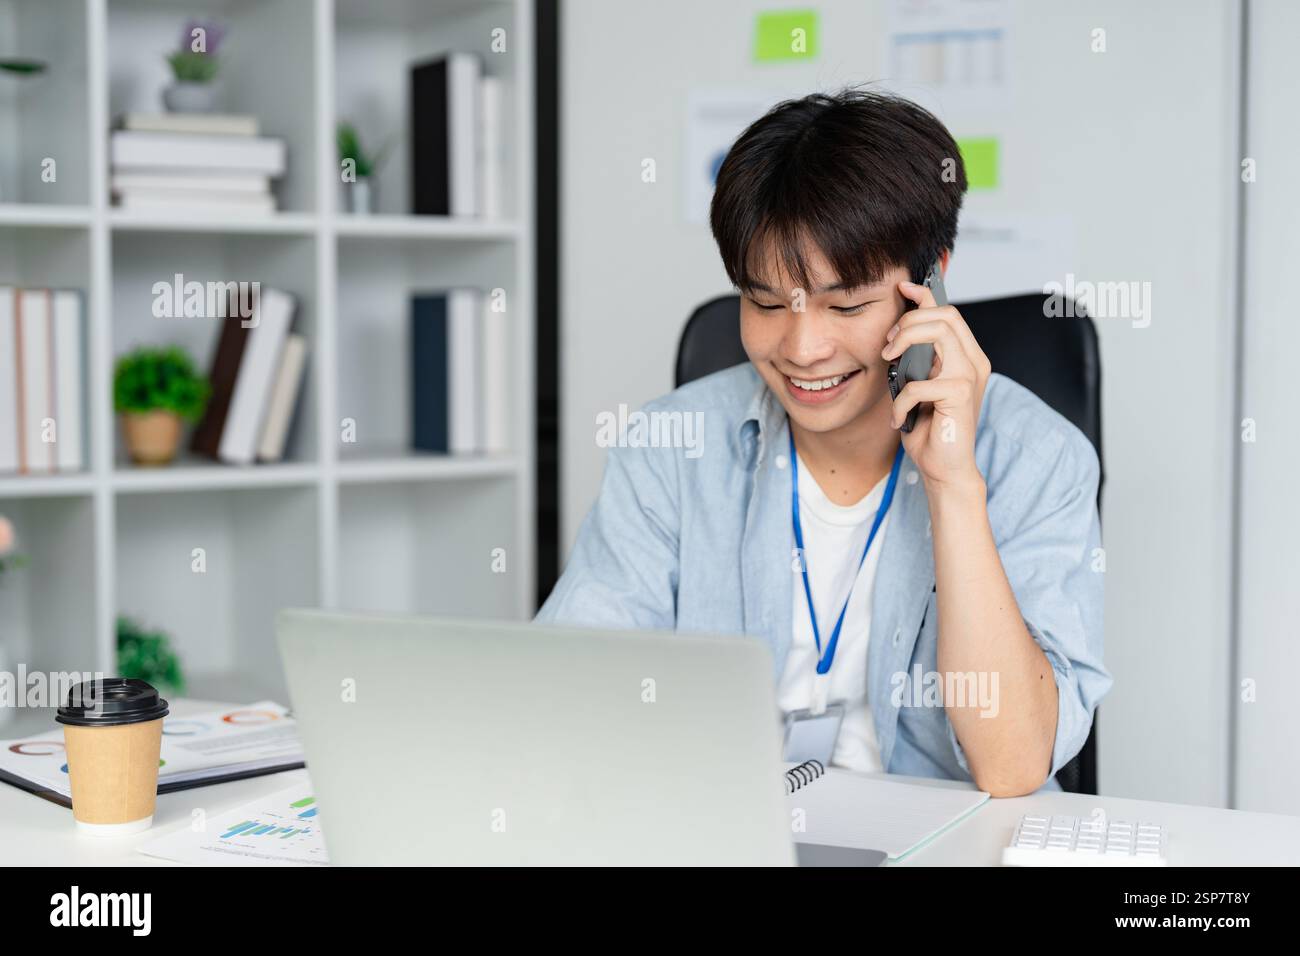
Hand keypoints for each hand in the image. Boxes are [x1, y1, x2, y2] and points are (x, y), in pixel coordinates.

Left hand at [880, 280, 990, 491]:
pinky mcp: (960, 394)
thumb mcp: (918, 385)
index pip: (949, 313)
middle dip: (908, 321)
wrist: (945, 469)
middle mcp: (974, 361)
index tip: (902, 288)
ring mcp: (970, 376)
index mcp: (966, 356)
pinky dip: (900, 401)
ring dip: (904, 343)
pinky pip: (919, 382)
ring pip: (938, 332)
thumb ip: (916, 360)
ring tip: (889, 364)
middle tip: (887, 346)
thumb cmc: (929, 429)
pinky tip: (899, 419)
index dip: (925, 295)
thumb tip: (897, 333)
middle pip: (944, 315)